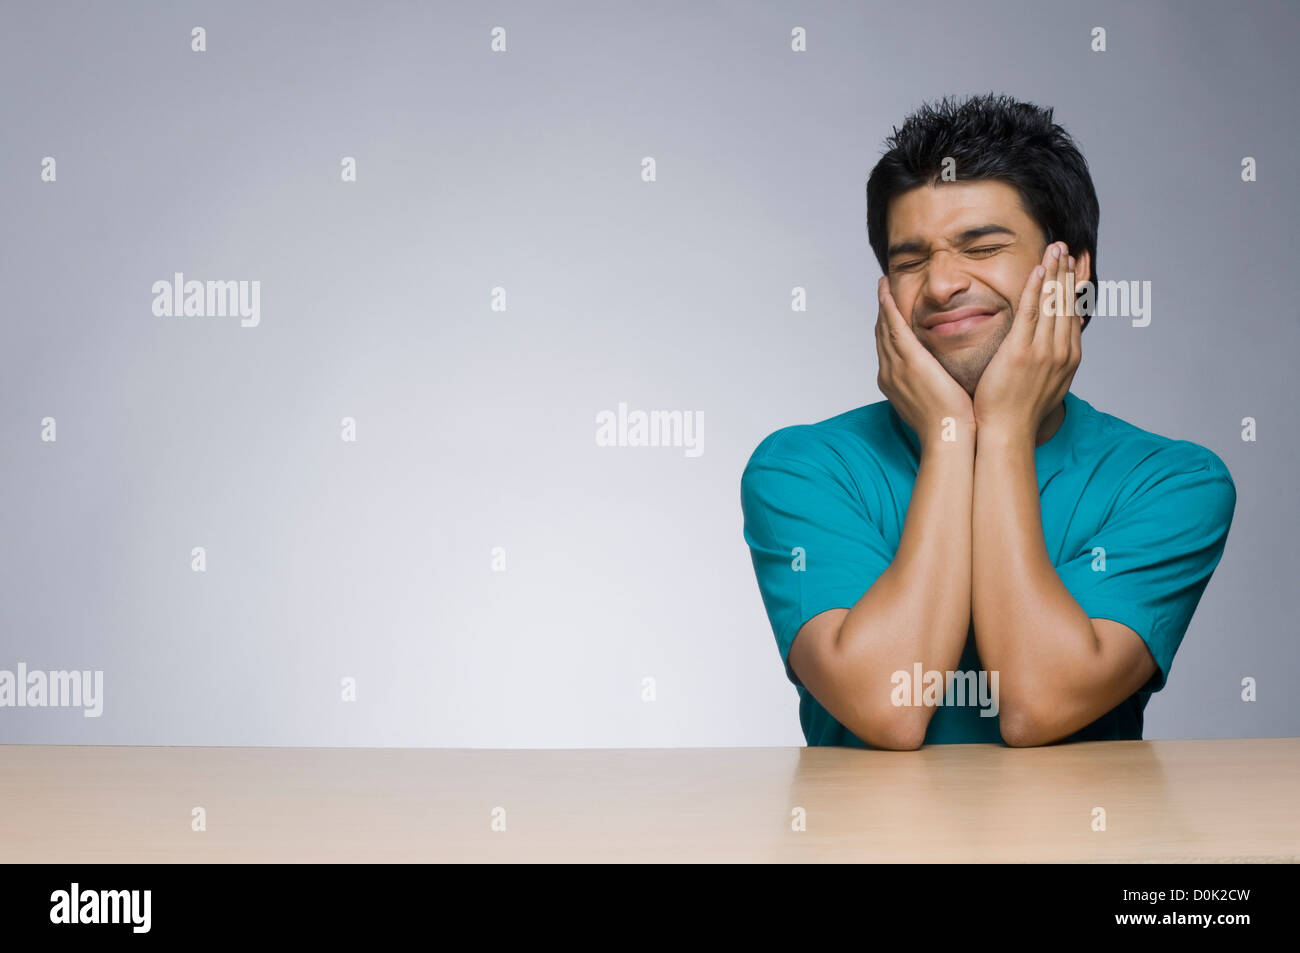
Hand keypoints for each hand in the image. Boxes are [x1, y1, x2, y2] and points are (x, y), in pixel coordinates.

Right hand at [875, 275, 974, 447]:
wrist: (949, 436)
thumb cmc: (949, 425)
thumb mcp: (937, 403)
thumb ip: (934, 386)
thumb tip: (943, 380)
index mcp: (895, 383)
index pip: (888, 350)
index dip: (887, 329)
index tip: (889, 314)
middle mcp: (889, 373)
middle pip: (881, 336)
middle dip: (881, 313)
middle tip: (882, 291)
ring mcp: (896, 366)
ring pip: (885, 327)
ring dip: (883, 304)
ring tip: (882, 285)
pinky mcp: (909, 360)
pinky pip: (894, 326)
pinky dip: (889, 307)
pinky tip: (887, 291)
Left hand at [972, 241, 1081, 440]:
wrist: (1008, 433)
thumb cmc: (1020, 412)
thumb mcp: (1046, 383)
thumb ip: (1052, 361)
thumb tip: (1054, 346)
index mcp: (1069, 357)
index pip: (1074, 312)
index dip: (1075, 286)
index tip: (1076, 264)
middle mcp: (1062, 351)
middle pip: (1067, 302)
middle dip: (1067, 271)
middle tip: (1066, 246)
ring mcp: (1044, 351)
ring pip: (1053, 302)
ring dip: (1054, 272)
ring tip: (1055, 248)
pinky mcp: (1022, 351)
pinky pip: (1032, 311)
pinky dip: (1036, 288)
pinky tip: (1038, 269)